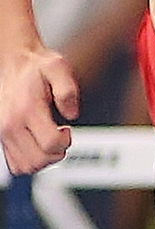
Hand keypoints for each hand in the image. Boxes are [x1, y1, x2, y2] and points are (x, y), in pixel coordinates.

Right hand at [1, 45, 79, 174]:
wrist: (14, 62)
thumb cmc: (37, 66)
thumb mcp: (59, 68)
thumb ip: (68, 90)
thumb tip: (72, 114)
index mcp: (27, 109)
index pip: (50, 143)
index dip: (66, 141)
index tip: (67, 129)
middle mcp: (11, 124)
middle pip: (38, 160)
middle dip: (58, 153)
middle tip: (63, 137)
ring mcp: (4, 133)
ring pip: (25, 166)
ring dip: (44, 160)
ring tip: (52, 142)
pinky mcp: (2, 137)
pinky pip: (15, 163)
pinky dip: (31, 161)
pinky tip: (40, 146)